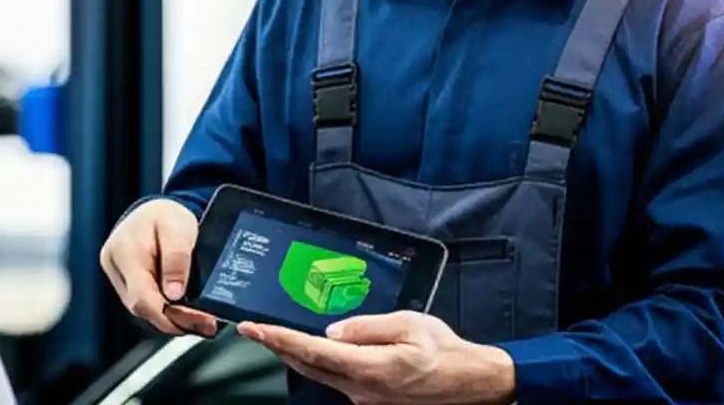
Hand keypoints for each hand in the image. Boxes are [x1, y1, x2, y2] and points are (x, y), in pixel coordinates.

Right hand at [99, 198, 217, 336]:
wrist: (154, 210)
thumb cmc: (166, 214)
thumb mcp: (178, 227)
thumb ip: (176, 258)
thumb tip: (174, 295)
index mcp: (124, 251)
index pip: (142, 296)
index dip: (169, 314)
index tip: (198, 319)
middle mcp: (116, 268)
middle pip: (142, 308)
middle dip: (175, 320)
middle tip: (207, 324)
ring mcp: (119, 278)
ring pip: (144, 310)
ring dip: (172, 318)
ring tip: (202, 321)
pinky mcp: (127, 285)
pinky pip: (146, 304)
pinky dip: (166, 311)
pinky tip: (187, 313)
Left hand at [237, 311, 515, 404]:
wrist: (472, 384)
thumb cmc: (445, 352)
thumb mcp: (409, 325)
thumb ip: (367, 327)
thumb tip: (332, 332)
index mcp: (371, 368)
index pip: (313, 351)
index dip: (279, 339)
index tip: (255, 328)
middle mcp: (362, 390)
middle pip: (308, 367)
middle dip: (277, 347)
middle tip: (251, 329)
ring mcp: (365, 398)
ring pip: (320, 375)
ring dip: (294, 355)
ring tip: (272, 335)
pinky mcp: (371, 400)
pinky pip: (337, 379)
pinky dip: (318, 363)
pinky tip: (310, 349)